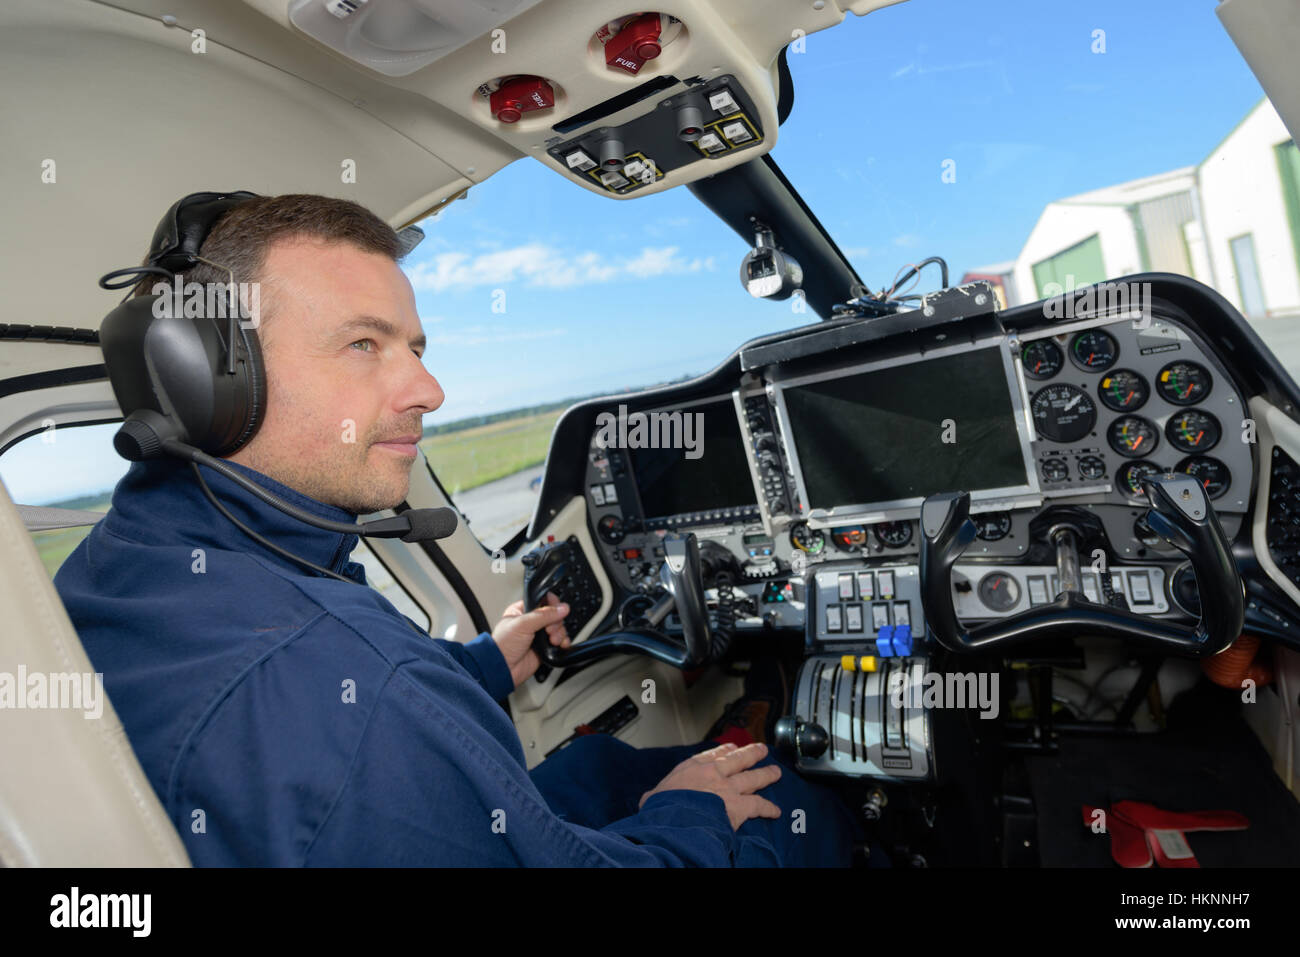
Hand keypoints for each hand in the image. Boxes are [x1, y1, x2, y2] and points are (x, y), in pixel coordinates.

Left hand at [492, 592, 570, 687]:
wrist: (503, 669)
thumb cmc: (503, 645)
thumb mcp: (523, 624)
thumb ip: (544, 614)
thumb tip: (561, 608)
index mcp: (522, 610)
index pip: (543, 601)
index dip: (552, 605)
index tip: (556, 610)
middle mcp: (532, 622)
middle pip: (554, 615)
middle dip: (556, 622)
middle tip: (549, 630)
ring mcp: (539, 635)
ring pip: (558, 628)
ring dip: (560, 633)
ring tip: (552, 640)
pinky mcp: (544, 648)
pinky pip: (560, 641)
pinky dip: (563, 642)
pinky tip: (559, 644)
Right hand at [638, 742, 781, 829]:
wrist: (673, 819)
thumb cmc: (661, 808)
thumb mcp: (653, 795)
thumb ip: (656, 794)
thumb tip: (647, 800)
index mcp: (692, 768)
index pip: (713, 755)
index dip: (726, 750)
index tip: (733, 748)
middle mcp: (713, 773)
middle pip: (738, 759)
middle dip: (752, 753)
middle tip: (762, 749)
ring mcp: (728, 788)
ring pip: (753, 778)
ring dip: (766, 775)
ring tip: (776, 772)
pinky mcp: (738, 806)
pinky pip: (758, 805)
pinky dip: (769, 808)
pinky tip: (776, 811)